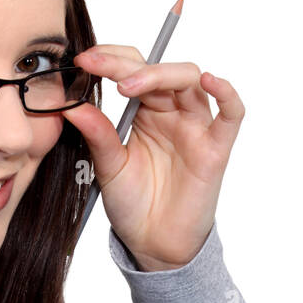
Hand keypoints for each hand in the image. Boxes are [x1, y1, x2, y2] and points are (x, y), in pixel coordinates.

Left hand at [61, 44, 244, 269]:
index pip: (133, 69)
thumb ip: (97, 134)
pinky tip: (210, 81)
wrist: (152, 243)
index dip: (110, 60)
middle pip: (159, 69)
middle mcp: (172, 112)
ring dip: (160, 73)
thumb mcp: (108, 166)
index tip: (82, 61)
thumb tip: (71, 105)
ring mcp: (195, 127)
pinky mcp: (215, 148)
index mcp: (145, 111)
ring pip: (190, 80)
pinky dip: (226, 94)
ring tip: (128, 86)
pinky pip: (231, 114)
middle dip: (127, 65)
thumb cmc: (133, 204)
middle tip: (97, 66)